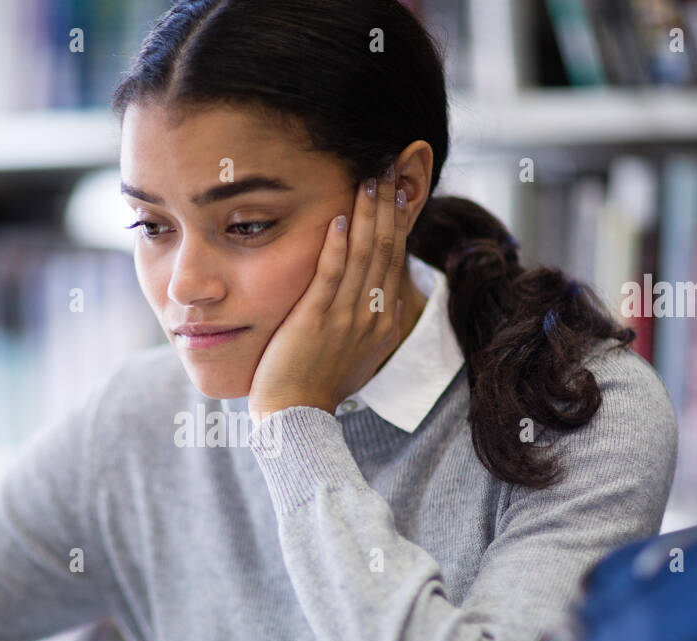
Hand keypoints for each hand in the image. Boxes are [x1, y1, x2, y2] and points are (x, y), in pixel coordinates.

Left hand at [248, 161, 409, 422]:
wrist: (297, 416)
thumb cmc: (322, 387)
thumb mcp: (363, 358)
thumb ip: (380, 328)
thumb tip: (393, 302)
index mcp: (384, 323)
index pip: (395, 261)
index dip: (398, 223)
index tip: (399, 192)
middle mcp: (372, 316)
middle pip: (386, 250)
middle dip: (389, 206)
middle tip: (390, 168)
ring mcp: (346, 317)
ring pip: (364, 256)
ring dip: (367, 214)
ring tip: (370, 178)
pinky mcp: (317, 319)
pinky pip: (331, 274)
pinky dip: (337, 244)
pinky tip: (339, 216)